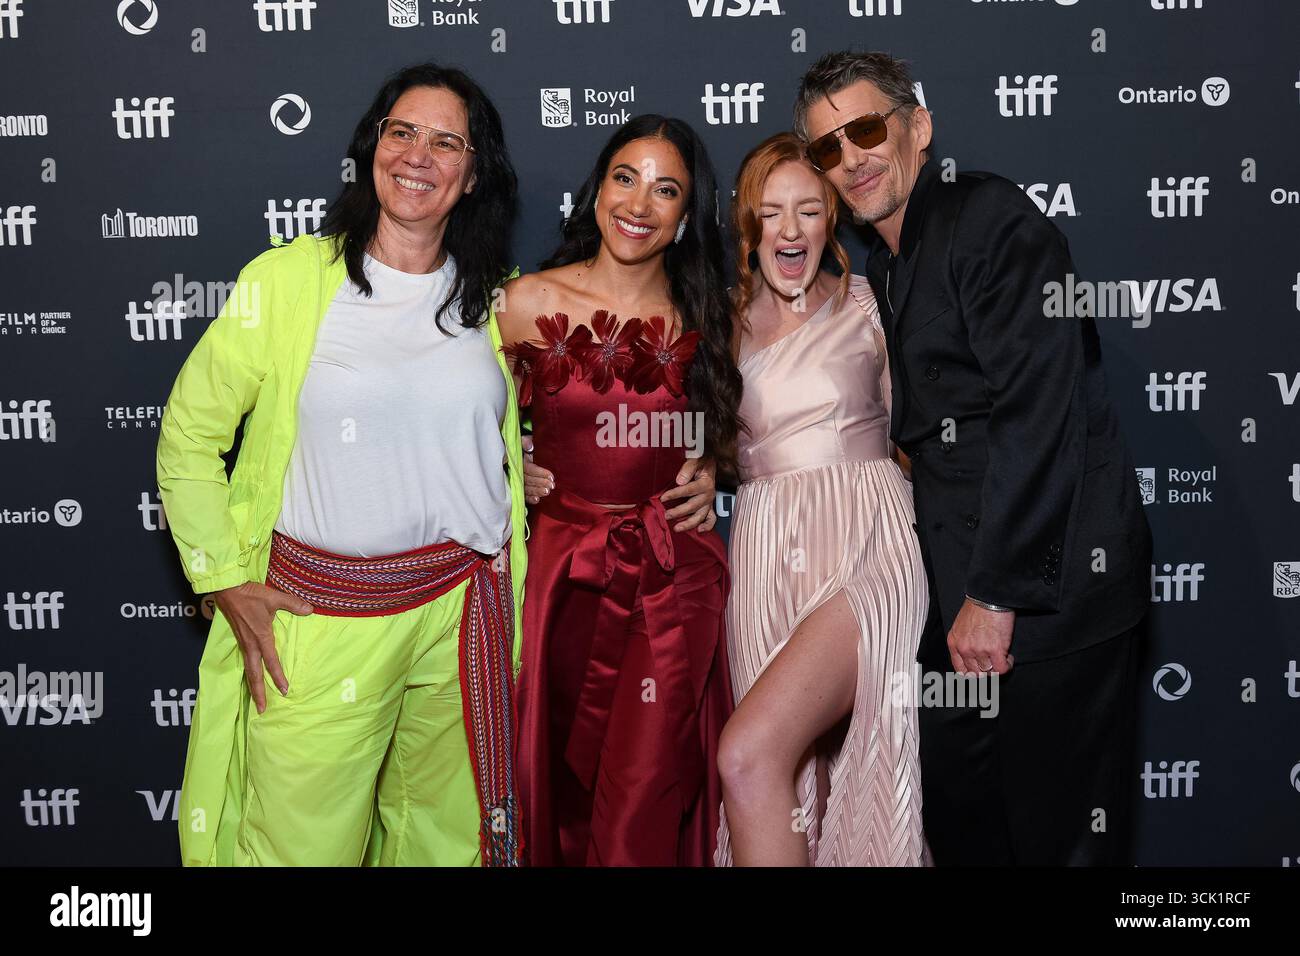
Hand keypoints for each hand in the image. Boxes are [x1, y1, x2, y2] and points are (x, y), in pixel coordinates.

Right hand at [213, 581, 312, 714]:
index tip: (285, 690)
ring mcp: (244, 643)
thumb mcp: (274, 597)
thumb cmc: (250, 594)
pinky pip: (246, 661)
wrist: (227, 589)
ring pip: (248, 670)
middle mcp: (251, 644)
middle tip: (261, 709)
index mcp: (260, 637)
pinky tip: (253, 678)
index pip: (271, 662)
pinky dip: (249, 673)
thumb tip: (310, 610)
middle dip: (258, 693)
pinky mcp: (240, 639)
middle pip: (254, 674)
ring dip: (252, 686)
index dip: (278, 676)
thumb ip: (293, 604)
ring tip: (256, 700)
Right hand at [521, 434, 553, 504]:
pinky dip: (529, 498)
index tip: (551, 476)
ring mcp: (517, 479)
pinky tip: (537, 500)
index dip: (540, 473)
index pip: (529, 469)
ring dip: (536, 491)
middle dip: (540, 483)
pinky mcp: (520, 487)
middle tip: (552, 486)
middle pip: (527, 480)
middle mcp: (517, 471)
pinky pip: (523, 494)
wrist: (526, 451)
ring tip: (547, 492)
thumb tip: (530, 446)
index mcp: (519, 460)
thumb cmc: (529, 446)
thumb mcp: (528, 440)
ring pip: (525, 488)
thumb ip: (527, 441)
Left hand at [661, 457, 716, 532]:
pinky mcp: (709, 507)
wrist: (709, 464)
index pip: (688, 490)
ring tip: (677, 528)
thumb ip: (688, 469)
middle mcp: (709, 495)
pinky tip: (699, 531)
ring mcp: (709, 502)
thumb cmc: (700, 462)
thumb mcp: (695, 460)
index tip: (663, 498)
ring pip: (700, 516)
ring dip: (689, 523)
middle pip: (693, 506)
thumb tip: (680, 481)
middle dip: (679, 512)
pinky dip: (707, 526)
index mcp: (705, 483)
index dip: (675, 494)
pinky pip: (711, 519)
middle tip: (666, 515)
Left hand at [947, 598, 1014, 674]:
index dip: (971, 675)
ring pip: (989, 672)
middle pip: (976, 673)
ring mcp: (979, 650)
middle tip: (993, 665)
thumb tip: (972, 655)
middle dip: (986, 671)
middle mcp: (965, 649)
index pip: (959, 669)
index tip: (979, 674)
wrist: (988, 598)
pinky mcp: (995, 649)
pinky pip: (1001, 668)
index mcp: (954, 643)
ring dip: (998, 667)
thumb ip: (963, 641)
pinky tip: (1008, 657)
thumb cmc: (977, 608)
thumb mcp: (961, 626)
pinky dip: (1007, 665)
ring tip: (1002, 658)